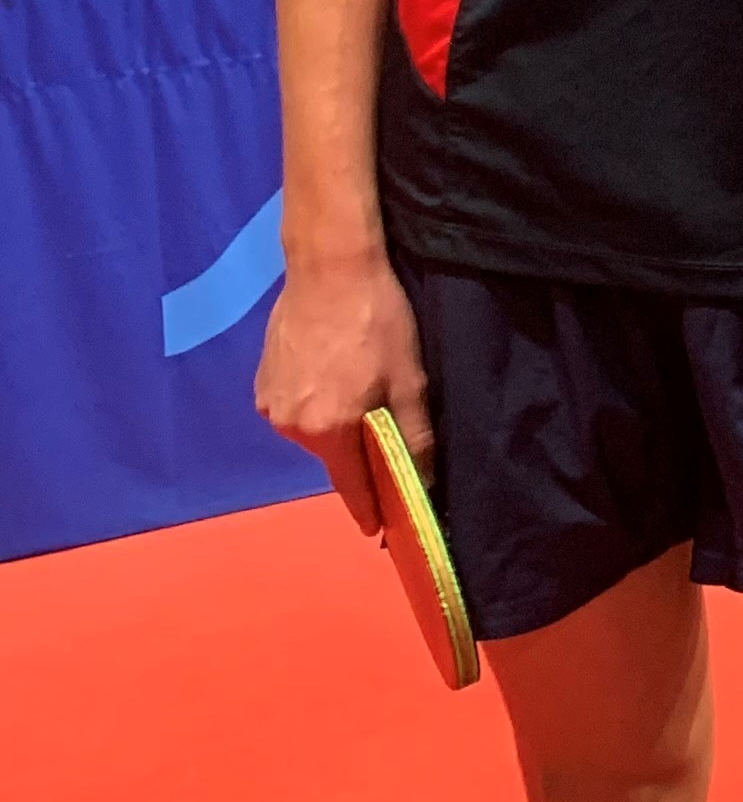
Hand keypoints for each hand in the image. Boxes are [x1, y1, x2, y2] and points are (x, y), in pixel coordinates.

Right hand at [253, 239, 427, 536]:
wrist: (329, 269)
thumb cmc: (378, 322)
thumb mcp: (410, 380)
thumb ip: (414, 438)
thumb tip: (423, 483)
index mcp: (330, 431)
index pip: (351, 487)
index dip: (369, 509)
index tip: (379, 532)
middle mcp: (291, 427)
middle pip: (334, 456)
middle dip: (358, 449)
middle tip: (381, 421)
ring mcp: (270, 405)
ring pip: (314, 431)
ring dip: (335, 421)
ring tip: (357, 385)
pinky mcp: (260, 383)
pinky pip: (295, 408)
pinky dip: (315, 400)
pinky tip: (333, 371)